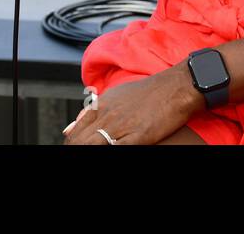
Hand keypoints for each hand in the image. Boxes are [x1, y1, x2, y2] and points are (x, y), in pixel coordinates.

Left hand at [63, 66, 203, 144]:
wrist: (174, 88)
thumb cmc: (147, 92)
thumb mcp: (114, 97)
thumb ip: (91, 112)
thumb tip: (69, 128)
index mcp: (100, 106)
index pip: (76, 131)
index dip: (72, 142)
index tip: (72, 147)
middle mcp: (107, 116)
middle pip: (81, 141)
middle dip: (76, 148)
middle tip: (76, 153)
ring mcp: (121, 126)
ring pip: (94, 145)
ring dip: (89, 151)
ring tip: (89, 154)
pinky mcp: (138, 136)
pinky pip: (117, 149)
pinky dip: (111, 151)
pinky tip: (112, 152)